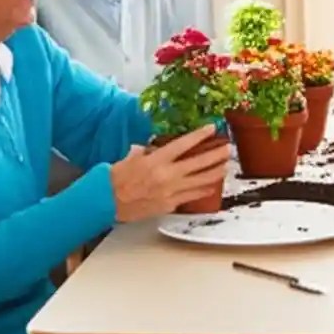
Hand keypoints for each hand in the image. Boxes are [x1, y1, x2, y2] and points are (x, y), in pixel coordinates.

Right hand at [109, 124, 229, 221]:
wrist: (105, 202)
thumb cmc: (115, 179)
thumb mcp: (130, 158)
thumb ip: (147, 152)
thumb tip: (153, 147)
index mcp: (156, 160)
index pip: (183, 144)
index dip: (200, 135)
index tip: (212, 129)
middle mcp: (167, 175)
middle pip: (199, 163)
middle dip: (216, 155)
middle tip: (227, 149)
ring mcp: (170, 192)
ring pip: (200, 181)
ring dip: (215, 173)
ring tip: (225, 167)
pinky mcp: (169, 205)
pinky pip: (191, 196)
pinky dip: (203, 190)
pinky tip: (211, 186)